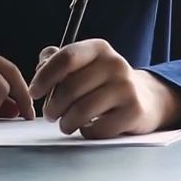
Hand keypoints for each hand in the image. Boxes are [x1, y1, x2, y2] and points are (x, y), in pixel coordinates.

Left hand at [28, 40, 180, 138]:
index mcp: (99, 48)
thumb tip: (41, 67)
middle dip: (53, 106)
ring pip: (82, 110)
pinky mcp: (133, 111)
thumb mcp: (86, 64)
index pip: (66, 58)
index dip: (45, 77)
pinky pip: (98, 128)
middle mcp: (115, 64)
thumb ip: (59, 62)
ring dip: (66, 122)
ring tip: (66, 124)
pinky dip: (86, 132)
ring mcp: (126, 87)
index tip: (34, 93)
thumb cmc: (105, 83)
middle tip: (50, 115)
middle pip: (71, 88)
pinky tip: (88, 127)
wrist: (146, 98)